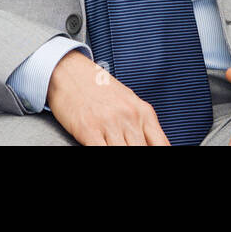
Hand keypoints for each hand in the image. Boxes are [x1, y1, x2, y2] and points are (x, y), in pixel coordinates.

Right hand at [45, 51, 169, 144]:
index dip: (160, 155)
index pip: (161, 144)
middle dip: (138, 155)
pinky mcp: (89, 130)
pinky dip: (103, 155)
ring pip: (123, 153)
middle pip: (142, 150)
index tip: (157, 161)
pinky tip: (103, 150)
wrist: (70, 71)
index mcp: (143, 112)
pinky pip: (101, 152)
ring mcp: (110, 123)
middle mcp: (130, 117)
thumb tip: (152, 143)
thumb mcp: (128, 101)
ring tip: (116, 149)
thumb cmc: (98, 87)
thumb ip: (142, 125)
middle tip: (131, 153)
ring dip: (121, 154)